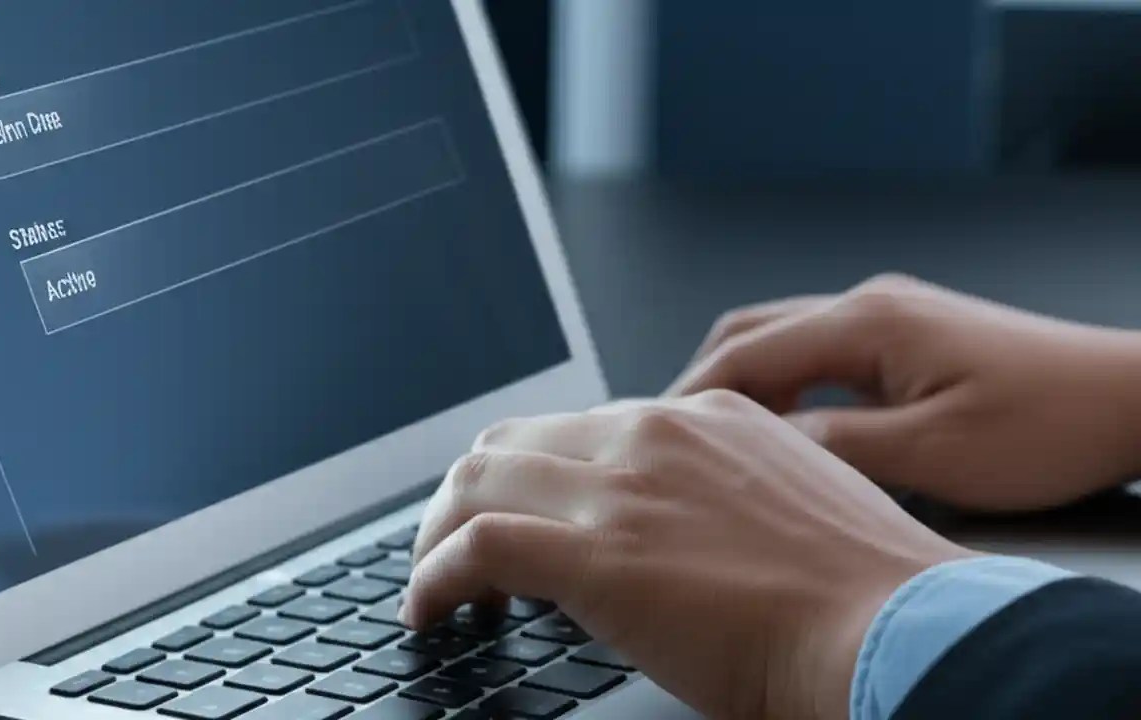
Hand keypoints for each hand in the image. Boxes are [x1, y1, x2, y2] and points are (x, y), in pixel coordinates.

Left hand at [402, 392, 970, 719]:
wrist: (895, 630)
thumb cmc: (862, 592)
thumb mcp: (788, 505)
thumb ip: (720, 497)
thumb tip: (671, 535)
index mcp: (702, 418)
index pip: (577, 428)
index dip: (531, 478)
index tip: (519, 519)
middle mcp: (652, 434)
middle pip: (512, 442)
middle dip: (471, 496)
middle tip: (458, 548)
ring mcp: (620, 489)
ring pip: (478, 480)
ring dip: (439, 532)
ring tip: (435, 584)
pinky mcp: (594, 553)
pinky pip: (474, 548)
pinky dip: (433, 577)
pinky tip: (430, 610)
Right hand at [670, 274, 1140, 511]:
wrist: (1129, 398)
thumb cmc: (1050, 424)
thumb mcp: (933, 454)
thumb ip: (839, 447)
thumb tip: (766, 450)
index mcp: (866, 323)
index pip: (744, 354)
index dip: (689, 398)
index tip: (654, 435)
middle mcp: (869, 306)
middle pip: (749, 333)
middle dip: (703, 383)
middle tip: (673, 438)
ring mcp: (889, 317)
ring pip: (783, 340)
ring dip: (744, 385)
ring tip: (719, 442)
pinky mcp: (908, 337)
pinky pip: (821, 355)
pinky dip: (786, 388)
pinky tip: (786, 432)